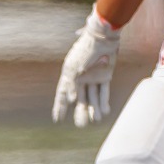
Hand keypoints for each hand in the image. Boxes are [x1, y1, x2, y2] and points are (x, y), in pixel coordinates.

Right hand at [52, 10, 119, 126]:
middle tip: (81, 125)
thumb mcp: (74, 68)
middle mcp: (80, 78)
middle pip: (79, 99)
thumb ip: (71, 85)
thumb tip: (69, 100)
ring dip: (93, 108)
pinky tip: (104, 111)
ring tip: (96, 120)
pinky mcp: (105, 76)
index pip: (61, 94)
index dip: (59, 107)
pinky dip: (103, 101)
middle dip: (80, 111)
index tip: (58, 120)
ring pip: (92, 97)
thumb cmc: (85, 51)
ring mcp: (93, 78)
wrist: (103, 38)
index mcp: (69, 74)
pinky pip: (103, 92)